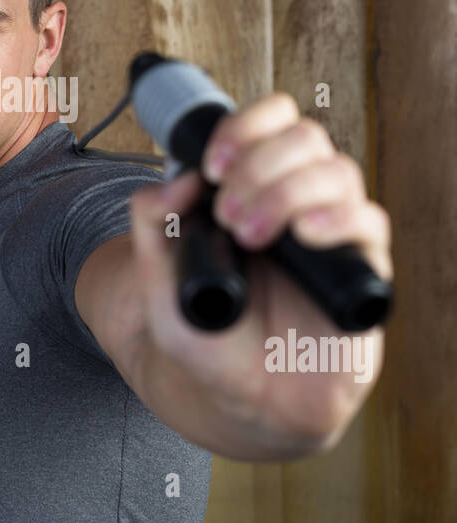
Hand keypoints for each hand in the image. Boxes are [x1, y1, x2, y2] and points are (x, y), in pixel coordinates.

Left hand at [127, 93, 392, 445]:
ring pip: (336, 171)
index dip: (246, 127)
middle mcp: (298, 199)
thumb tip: (181, 178)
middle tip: (229, 215)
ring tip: (252, 234)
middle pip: (304, 138)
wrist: (245, 401)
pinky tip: (307, 234)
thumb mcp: (158, 284)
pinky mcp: (360, 268)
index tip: (214, 167)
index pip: (270, 121)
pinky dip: (340, 217)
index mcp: (254, 187)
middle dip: (259, 165)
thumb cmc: (210, 338)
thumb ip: (152, 225)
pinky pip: (369, 221)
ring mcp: (332, 230)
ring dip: (289, 191)